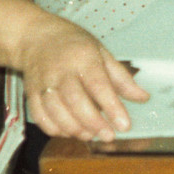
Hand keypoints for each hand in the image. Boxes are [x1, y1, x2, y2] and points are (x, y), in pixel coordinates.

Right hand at [16, 13, 148, 141]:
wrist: (36, 37)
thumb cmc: (74, 45)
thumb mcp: (102, 53)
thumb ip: (122, 78)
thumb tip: (143, 98)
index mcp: (83, 57)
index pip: (99, 85)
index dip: (112, 107)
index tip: (124, 125)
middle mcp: (61, 71)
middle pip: (76, 101)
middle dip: (94, 123)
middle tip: (108, 136)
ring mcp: (43, 83)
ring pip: (56, 112)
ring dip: (74, 129)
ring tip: (91, 135)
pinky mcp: (30, 93)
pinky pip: (40, 117)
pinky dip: (55, 129)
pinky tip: (70, 132)